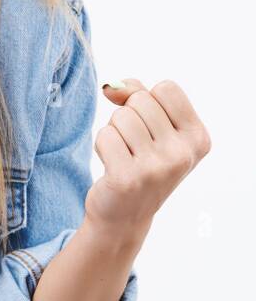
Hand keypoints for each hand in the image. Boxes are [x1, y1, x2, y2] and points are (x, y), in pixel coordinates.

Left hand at [85, 77, 211, 237]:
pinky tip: (113, 166)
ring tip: (125, 156)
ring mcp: (157, 168)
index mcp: (198, 138)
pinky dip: (102, 146)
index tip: (148, 123)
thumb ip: (137, 93)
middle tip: (134, 146)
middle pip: (140, 100)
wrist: (125, 214)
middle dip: (129, 117)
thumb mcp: (153, 126)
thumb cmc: (140, 161)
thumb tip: (111, 86)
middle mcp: (183, 154)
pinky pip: (105, 136)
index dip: (147, 98)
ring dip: (114, 132)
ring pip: (120, 117)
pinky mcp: (128, 178)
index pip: (166, 88)